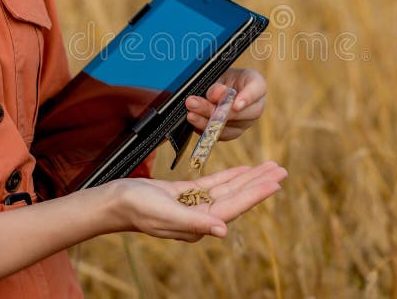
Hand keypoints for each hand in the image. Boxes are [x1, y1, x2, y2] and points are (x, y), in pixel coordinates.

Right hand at [108, 161, 286, 241]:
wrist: (115, 202)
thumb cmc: (137, 209)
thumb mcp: (166, 214)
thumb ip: (195, 222)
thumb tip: (223, 230)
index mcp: (199, 224)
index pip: (234, 207)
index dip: (256, 193)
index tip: (276, 182)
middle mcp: (201, 217)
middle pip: (238, 197)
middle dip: (260, 183)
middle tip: (281, 170)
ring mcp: (194, 205)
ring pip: (229, 189)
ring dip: (249, 177)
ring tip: (269, 167)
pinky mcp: (185, 194)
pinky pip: (213, 184)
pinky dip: (229, 176)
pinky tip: (243, 169)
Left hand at [185, 67, 265, 140]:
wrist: (217, 86)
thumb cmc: (220, 77)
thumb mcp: (217, 75)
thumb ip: (216, 85)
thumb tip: (216, 95)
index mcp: (255, 84)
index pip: (258, 89)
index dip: (248, 98)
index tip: (235, 105)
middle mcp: (255, 105)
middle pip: (243, 113)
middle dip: (218, 111)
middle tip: (194, 104)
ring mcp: (245, 121)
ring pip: (231, 127)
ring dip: (207, 122)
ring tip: (191, 114)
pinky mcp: (233, 132)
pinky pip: (221, 135)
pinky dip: (206, 130)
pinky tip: (195, 123)